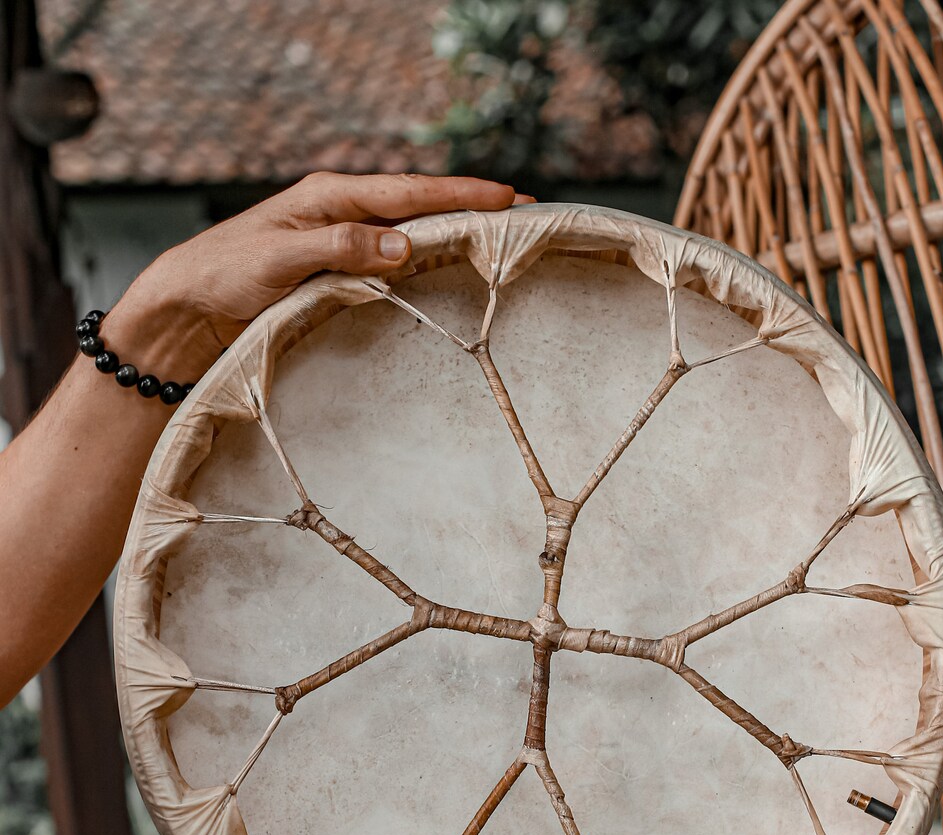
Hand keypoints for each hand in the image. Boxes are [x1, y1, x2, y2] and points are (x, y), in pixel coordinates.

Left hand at [106, 173, 526, 379]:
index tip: (508, 198)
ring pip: (410, 231)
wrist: (190, 304)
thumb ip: (343, 248)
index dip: (461, 195)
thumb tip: (403, 245)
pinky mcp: (337, 269)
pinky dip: (426, 260)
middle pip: (419, 205)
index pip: (409, 193)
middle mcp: (342, 211)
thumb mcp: (282, 260)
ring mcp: (342, 239)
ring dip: (453, 234)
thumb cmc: (225, 274)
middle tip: (522, 214)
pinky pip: (393, 259)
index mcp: (331, 196)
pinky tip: (448, 271)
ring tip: (497, 240)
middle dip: (470, 208)